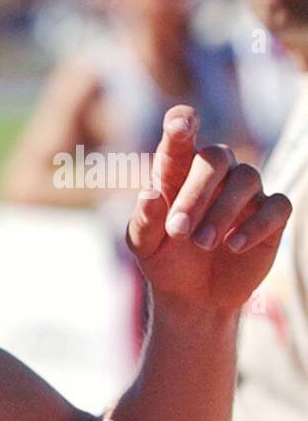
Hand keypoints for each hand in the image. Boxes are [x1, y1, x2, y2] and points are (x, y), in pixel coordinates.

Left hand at [127, 105, 291, 312]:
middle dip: (196, 193)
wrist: (192, 296)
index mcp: (177, 173)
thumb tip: (149, 194)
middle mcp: (215, 175)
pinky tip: (233, 246)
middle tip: (178, 230)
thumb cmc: (164, 259)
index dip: (181, 124)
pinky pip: (276, 206)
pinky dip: (256, 224)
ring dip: (222, 211)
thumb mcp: (144, 245)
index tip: (180, 125)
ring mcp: (245, 193)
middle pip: (215, 158)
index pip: (181, 139)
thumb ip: (144, 221)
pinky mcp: (271, 216)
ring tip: (201, 243)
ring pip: (247, 178)